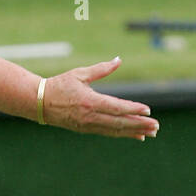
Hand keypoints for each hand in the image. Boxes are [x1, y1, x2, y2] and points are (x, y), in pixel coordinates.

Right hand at [40, 57, 157, 139]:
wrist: (38, 102)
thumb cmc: (59, 85)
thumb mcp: (80, 74)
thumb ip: (102, 69)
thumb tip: (119, 60)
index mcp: (89, 101)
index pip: (116, 107)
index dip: (133, 109)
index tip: (148, 110)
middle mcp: (90, 116)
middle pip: (119, 122)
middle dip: (139, 124)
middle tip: (156, 126)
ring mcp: (88, 125)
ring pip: (115, 130)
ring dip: (134, 131)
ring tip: (151, 133)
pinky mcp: (85, 129)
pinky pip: (108, 133)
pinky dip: (123, 134)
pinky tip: (136, 135)